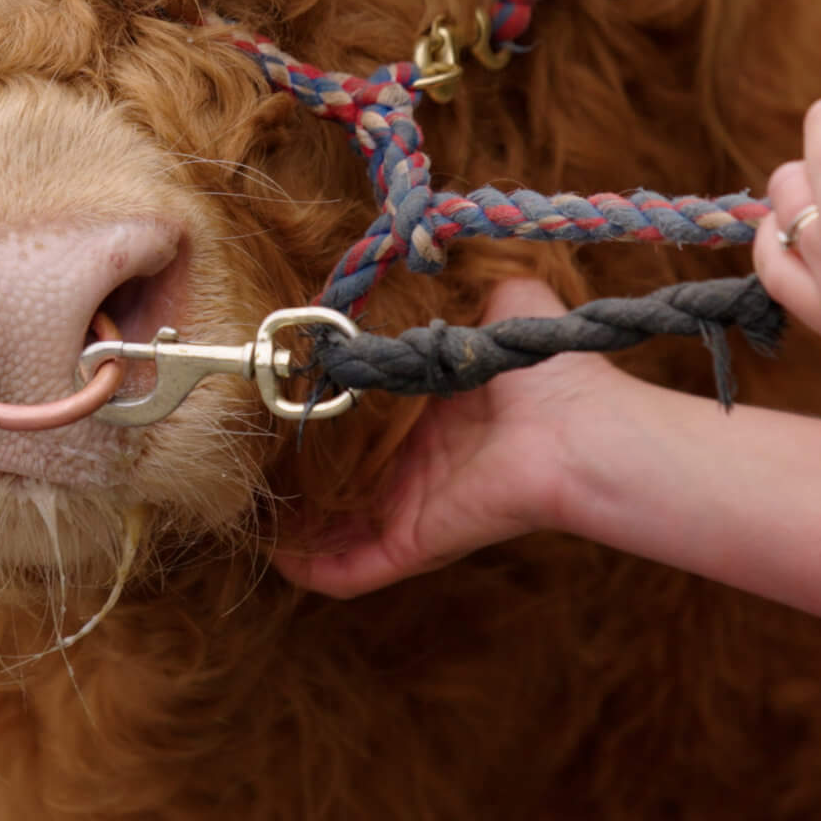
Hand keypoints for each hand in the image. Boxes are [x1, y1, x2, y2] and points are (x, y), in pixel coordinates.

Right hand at [274, 276, 633, 597]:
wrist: (577, 429)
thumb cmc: (547, 366)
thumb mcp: (506, 303)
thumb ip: (473, 282)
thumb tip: (443, 249)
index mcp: (433, 416)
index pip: (366, 425)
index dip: (323, 416)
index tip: (276, 397)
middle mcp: (419, 468)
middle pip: (343, 483)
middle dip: (296, 475)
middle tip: (243, 454)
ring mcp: (414, 510)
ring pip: (337, 532)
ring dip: (292, 527)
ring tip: (242, 507)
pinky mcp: (415, 542)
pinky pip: (353, 571)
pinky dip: (312, 568)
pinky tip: (272, 553)